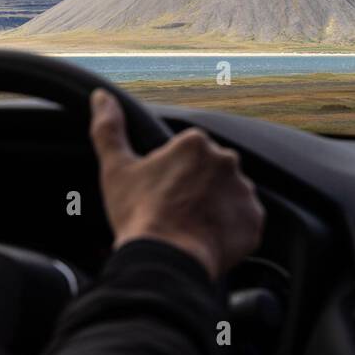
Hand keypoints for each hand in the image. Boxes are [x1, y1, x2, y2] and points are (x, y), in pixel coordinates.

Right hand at [89, 88, 264, 279]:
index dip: (172, 177)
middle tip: (175, 214)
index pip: (188, 155)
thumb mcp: (116, 169)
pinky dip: (230, 231)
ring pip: (228, 196)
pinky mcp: (254, 220)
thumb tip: (101, 95)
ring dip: (215, 209)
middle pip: (210, 174)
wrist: (165, 260)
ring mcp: (244, 190)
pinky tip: (207, 241)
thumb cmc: (139, 214)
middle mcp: (227, 160)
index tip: (161, 195)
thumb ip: (108, 128)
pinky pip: (243, 222)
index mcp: (196, 143)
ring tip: (190, 230)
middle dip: (196, 190)